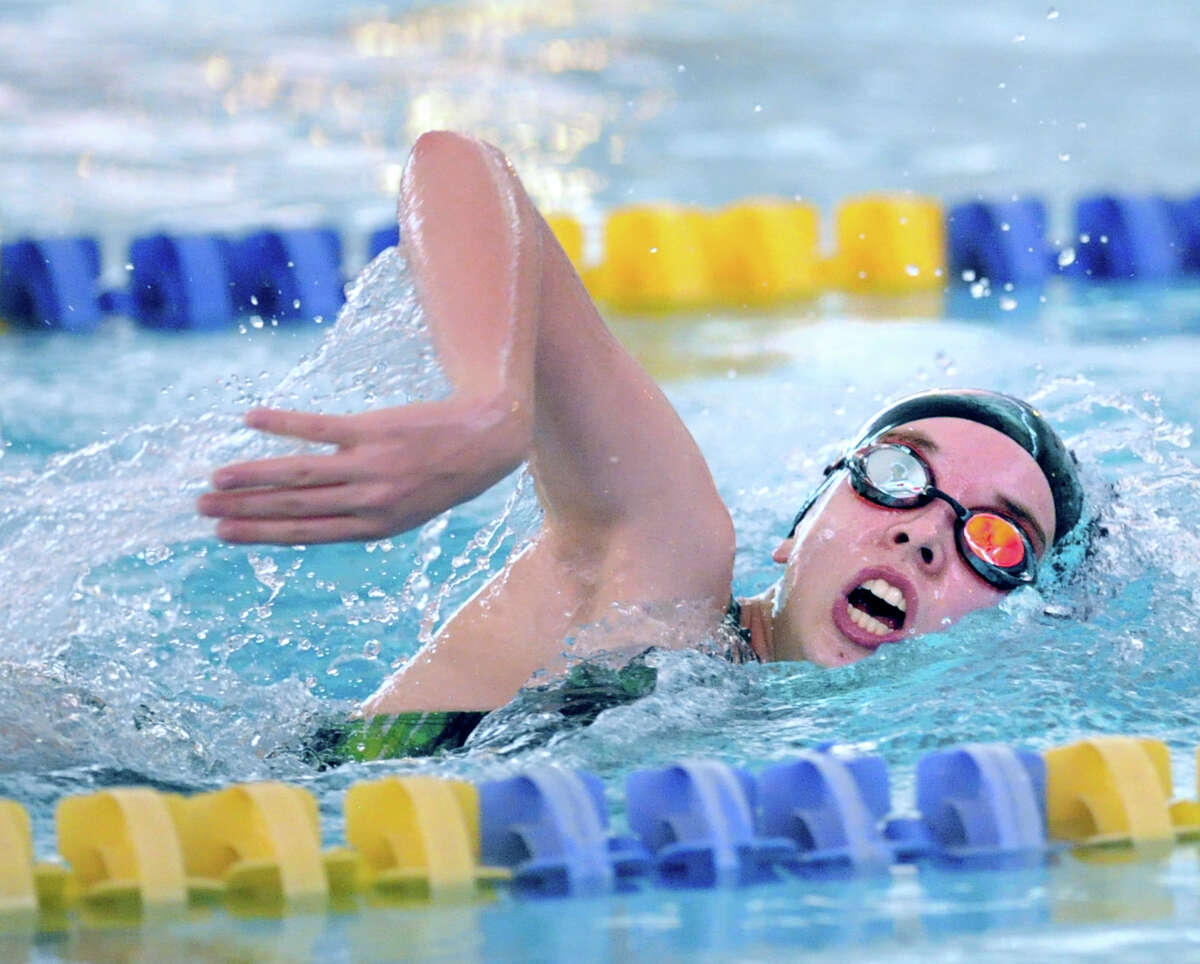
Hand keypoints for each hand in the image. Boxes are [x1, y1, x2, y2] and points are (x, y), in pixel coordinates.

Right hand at [198, 397, 528, 543]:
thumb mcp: (407, 511)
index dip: (260, 534)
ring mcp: (370, 465)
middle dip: (244, 508)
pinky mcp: (373, 430)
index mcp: (375, 526)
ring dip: (252, 475)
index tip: (223, 535)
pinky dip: (283, 424)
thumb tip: (311, 517)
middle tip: (201, 508)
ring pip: (299, 472)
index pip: (304, 533)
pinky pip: (318, 427)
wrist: (488, 440)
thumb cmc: (444, 477)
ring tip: (216, 477)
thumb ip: (363, 516)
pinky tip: (252, 419)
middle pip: (293, 505)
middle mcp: (369, 500)